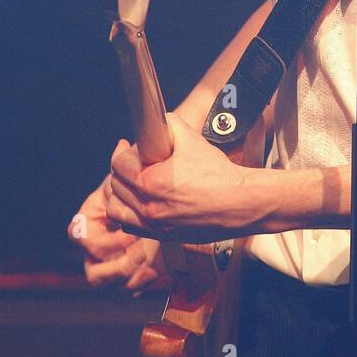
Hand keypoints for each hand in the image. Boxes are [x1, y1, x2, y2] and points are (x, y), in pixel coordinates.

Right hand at [68, 176, 169, 293]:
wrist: (150, 206)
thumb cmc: (133, 190)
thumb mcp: (129, 178)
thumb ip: (123, 166)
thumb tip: (121, 146)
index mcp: (88, 220)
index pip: (77, 235)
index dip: (103, 241)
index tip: (129, 233)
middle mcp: (91, 246)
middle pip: (92, 269)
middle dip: (119, 265)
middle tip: (142, 251)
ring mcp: (103, 263)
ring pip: (102, 284)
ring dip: (126, 278)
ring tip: (148, 264)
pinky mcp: (119, 277)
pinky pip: (119, 293)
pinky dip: (135, 287)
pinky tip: (152, 274)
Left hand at [103, 112, 251, 241]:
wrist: (240, 203)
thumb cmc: (220, 175)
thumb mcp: (193, 140)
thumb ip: (171, 125)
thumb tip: (160, 120)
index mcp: (152, 182)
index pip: (119, 164)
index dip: (121, 151)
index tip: (125, 146)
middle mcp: (149, 207)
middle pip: (116, 185)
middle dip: (122, 169)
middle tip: (132, 161)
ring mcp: (155, 225)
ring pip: (116, 210)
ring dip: (119, 194)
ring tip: (129, 184)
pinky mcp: (163, 236)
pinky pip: (131, 228)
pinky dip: (128, 215)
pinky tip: (139, 204)